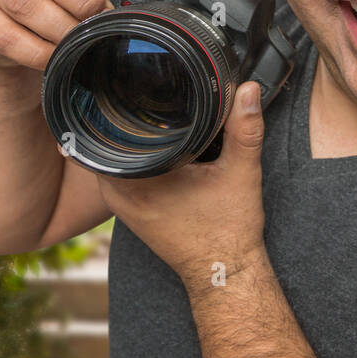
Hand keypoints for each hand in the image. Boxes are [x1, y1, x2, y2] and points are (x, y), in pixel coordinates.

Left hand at [95, 81, 267, 286]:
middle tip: (153, 95)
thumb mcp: (241, 173)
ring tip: (160, 118)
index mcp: (136, 180)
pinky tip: (163, 147)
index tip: (137, 85)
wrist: (224, 271)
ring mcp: (122, 203)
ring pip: (116, 155)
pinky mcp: (131, 209)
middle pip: (110, 138)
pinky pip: (125, 172)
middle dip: (130, 117)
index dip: (121, 103)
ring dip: (134, 138)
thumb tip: (248, 91)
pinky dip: (140, 157)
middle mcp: (119, 193)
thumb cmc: (228, 232)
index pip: (108, 129)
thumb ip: (244, 129)